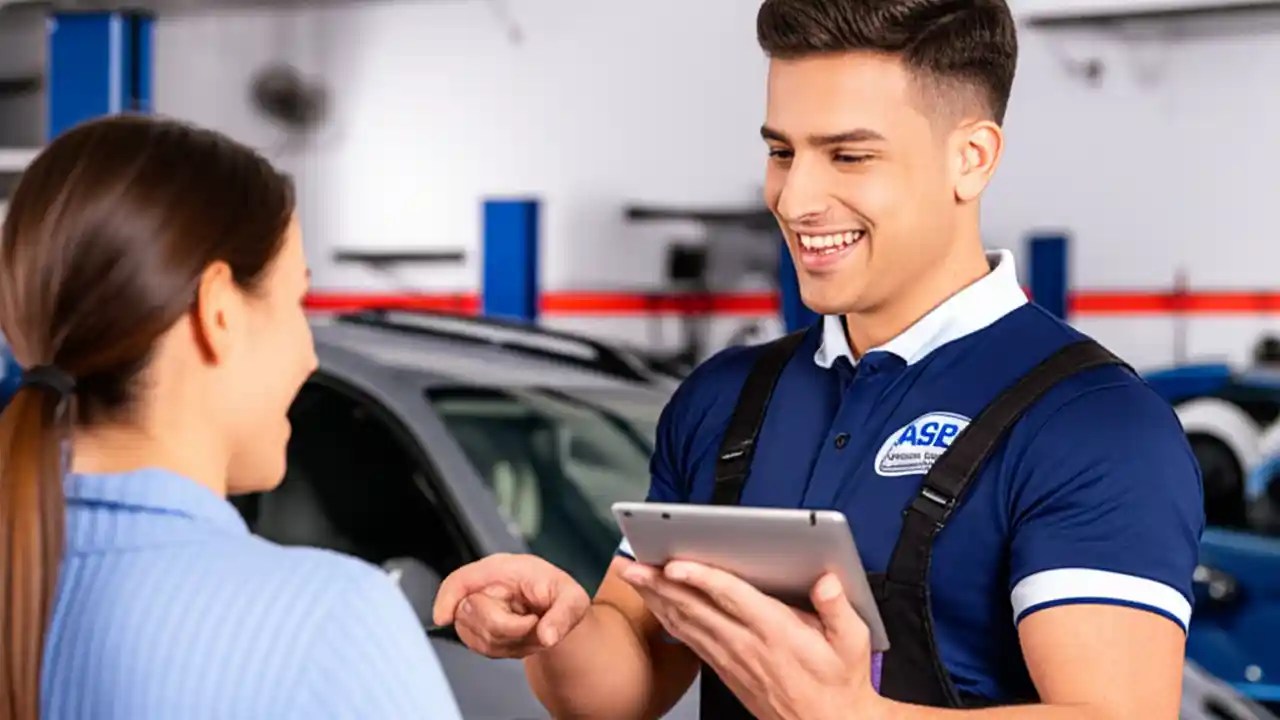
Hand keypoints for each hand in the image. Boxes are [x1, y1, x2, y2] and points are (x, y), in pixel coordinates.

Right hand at [432, 553, 589, 658]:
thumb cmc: (558, 594)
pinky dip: (505, 650)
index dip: (447, 598)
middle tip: (533, 622)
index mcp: (502, 569)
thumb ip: (564, 614)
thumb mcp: (574, 599)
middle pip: (471, 615)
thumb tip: (547, 636)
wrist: (553, 608)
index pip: (461, 580)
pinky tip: (520, 639)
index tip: (442, 618)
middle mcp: (484, 587)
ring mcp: (478, 610)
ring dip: (508, 642)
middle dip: (507, 628)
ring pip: (477, 636)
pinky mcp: (477, 629)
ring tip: (529, 628)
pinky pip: (482, 648)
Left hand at [620, 559, 885, 719]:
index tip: (675, 563)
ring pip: (685, 623)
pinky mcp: (725, 669)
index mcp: (775, 631)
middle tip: (633, 562)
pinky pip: (689, 640)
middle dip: (660, 584)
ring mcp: (731, 658)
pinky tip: (656, 605)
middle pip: (694, 608)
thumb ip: (837, 608)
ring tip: (634, 576)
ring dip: (656, 598)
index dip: (700, 578)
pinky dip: (668, 619)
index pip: (730, 598)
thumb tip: (825, 582)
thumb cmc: (838, 682)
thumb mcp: (853, 643)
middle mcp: (746, 644)